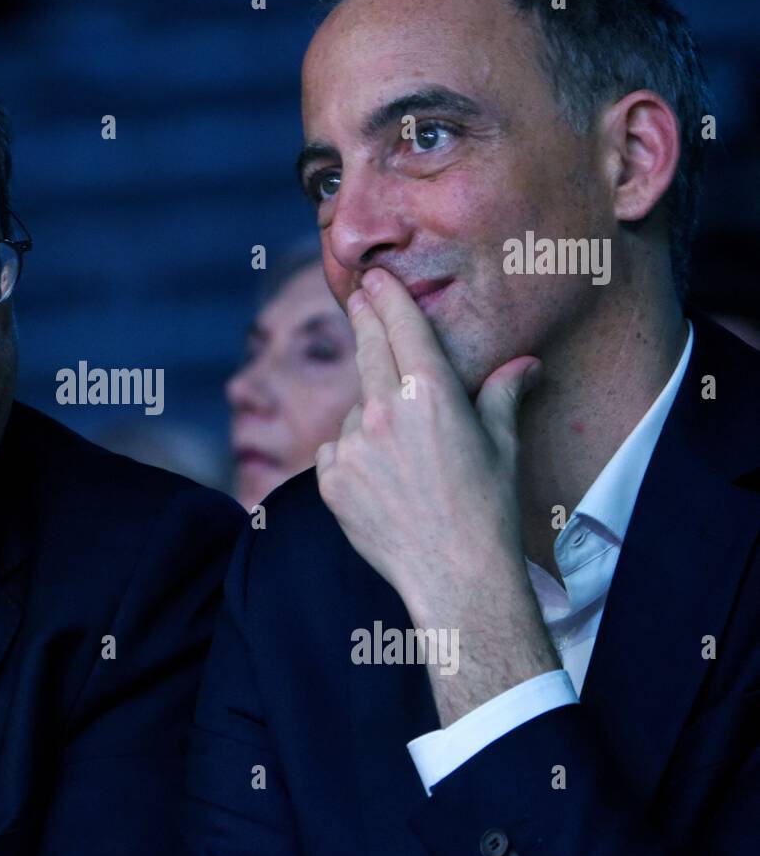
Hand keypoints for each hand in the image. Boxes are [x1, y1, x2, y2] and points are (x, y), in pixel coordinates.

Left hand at [315, 267, 557, 722]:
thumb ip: (504, 393)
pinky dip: (353, 454)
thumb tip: (526, 363)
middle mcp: (385, 413)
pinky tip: (383, 481)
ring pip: (355, 410)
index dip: (386, 298)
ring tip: (406, 458)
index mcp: (432, 396)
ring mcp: (351, 446)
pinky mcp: (329, 478)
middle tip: (359, 298)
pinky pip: (336, 449)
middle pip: (368, 351)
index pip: (402, 328)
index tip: (374, 278)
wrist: (455, 577)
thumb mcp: (504, 445)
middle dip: (365, 320)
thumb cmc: (488, 510)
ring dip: (372, 415)